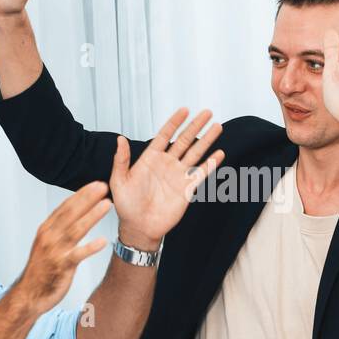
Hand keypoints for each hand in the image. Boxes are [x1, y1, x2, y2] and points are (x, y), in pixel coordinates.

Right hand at [18, 181, 111, 311]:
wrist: (29, 294)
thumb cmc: (42, 269)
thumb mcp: (47, 243)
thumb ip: (60, 228)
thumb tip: (75, 214)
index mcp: (47, 229)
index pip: (65, 207)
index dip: (81, 194)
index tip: (95, 184)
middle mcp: (49, 237)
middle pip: (70, 213)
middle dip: (87, 198)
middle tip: (103, 186)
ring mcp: (55, 251)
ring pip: (75, 230)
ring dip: (92, 216)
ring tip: (107, 205)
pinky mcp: (61, 266)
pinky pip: (77, 255)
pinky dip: (90, 247)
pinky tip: (103, 241)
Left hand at [110, 110, 224, 248]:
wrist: (139, 228)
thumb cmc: (126, 206)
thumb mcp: (119, 181)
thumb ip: (121, 160)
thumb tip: (120, 139)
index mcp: (150, 159)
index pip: (164, 135)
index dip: (174, 122)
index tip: (185, 110)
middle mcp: (166, 164)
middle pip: (185, 140)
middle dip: (196, 126)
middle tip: (207, 112)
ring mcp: (178, 175)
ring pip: (195, 153)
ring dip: (207, 140)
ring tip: (218, 126)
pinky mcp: (186, 189)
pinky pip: (201, 173)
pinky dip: (211, 163)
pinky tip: (219, 153)